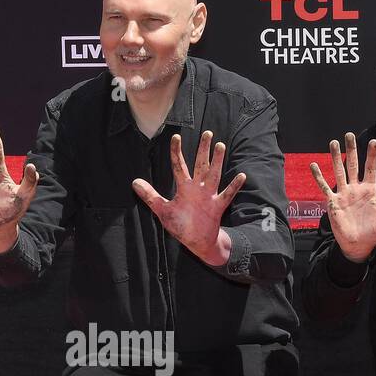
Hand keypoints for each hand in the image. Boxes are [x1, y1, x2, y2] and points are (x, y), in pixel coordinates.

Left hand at [132, 131, 244, 263]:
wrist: (196, 242)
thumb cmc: (181, 225)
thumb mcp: (163, 210)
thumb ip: (150, 196)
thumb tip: (134, 182)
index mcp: (184, 188)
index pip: (179, 166)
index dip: (176, 152)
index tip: (175, 137)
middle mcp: (197, 189)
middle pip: (201, 165)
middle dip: (203, 149)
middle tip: (208, 133)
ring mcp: (208, 196)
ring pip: (214, 174)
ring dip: (217, 161)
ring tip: (220, 145)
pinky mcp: (217, 207)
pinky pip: (227, 194)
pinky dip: (234, 186)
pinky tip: (241, 175)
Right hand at [309, 132, 375, 262]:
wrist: (360, 245)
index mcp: (370, 190)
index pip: (371, 168)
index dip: (372, 155)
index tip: (374, 141)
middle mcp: (356, 189)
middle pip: (353, 165)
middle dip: (352, 150)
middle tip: (349, 135)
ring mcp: (343, 195)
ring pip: (339, 171)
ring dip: (335, 158)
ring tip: (333, 143)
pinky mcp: (333, 203)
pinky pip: (324, 187)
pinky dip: (319, 176)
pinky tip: (314, 165)